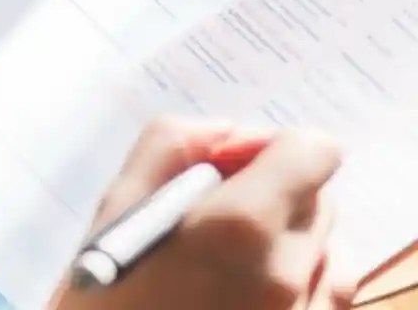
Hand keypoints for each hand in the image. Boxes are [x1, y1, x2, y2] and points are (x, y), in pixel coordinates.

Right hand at [52, 118, 355, 309]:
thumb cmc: (97, 306)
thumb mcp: (112, 211)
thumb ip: (171, 146)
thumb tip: (225, 132)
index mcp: (240, 226)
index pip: (313, 151)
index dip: (269, 147)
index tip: (227, 167)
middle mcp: (288, 274)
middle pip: (318, 197)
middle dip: (271, 194)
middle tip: (205, 220)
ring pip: (326, 250)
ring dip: (286, 243)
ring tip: (220, 266)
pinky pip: (326, 301)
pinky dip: (296, 287)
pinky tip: (237, 297)